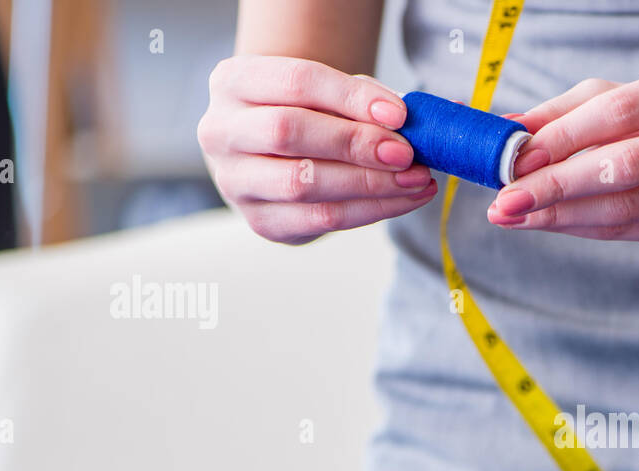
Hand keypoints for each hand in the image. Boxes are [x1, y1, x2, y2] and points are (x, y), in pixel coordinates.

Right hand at [197, 56, 437, 244]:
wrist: (276, 155)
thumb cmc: (308, 115)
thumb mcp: (329, 94)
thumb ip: (365, 100)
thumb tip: (416, 118)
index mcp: (234, 81)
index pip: (296, 82)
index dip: (351, 99)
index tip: (400, 114)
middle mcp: (222, 130)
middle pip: (288, 132)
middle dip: (355, 144)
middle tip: (406, 153)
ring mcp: (234, 181)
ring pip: (302, 183)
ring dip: (369, 183)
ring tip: (414, 179)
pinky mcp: (260, 221)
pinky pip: (319, 219)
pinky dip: (370, 210)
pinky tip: (403, 199)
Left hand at [486, 63, 638, 256]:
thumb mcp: (626, 103)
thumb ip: (569, 112)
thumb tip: (508, 128)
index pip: (618, 112)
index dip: (563, 136)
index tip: (516, 158)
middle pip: (623, 166)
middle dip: (556, 185)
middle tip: (505, 198)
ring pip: (623, 208)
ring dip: (560, 215)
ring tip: (512, 215)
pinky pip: (628, 232)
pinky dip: (580, 228)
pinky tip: (546, 223)